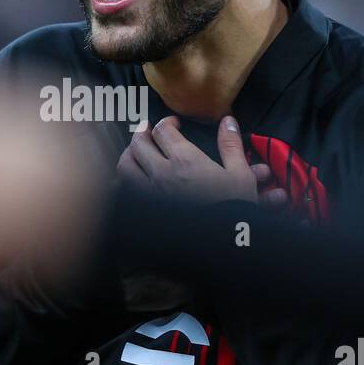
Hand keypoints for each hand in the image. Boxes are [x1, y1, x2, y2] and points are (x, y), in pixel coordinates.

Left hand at [117, 115, 288, 208]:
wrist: (222, 242)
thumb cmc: (232, 209)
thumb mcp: (239, 175)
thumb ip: (230, 145)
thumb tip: (228, 122)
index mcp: (185, 161)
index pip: (163, 130)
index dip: (167, 122)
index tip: (173, 124)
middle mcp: (162, 174)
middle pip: (138, 143)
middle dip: (142, 133)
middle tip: (148, 130)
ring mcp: (150, 193)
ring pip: (125, 166)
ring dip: (129, 154)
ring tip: (135, 151)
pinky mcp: (146, 210)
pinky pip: (125, 191)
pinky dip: (124, 181)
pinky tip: (131, 180)